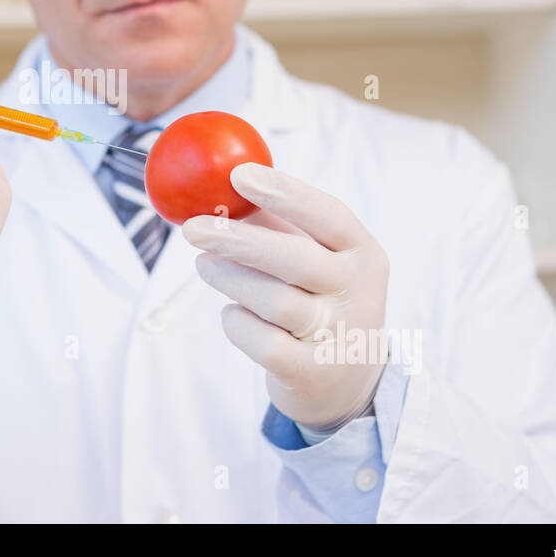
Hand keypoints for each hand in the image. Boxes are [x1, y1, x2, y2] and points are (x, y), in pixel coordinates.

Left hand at [182, 162, 388, 431]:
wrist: (348, 382)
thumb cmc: (318, 301)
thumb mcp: (315, 260)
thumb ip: (275, 228)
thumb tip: (219, 194)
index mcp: (362, 252)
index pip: (329, 215)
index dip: (285, 193)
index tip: (238, 174)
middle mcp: (358, 292)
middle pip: (296, 259)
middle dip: (239, 241)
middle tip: (193, 229)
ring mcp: (340, 335)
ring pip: (275, 301)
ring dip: (229, 278)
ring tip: (204, 265)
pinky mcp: (314, 374)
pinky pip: (264, 343)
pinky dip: (238, 324)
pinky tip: (234, 315)